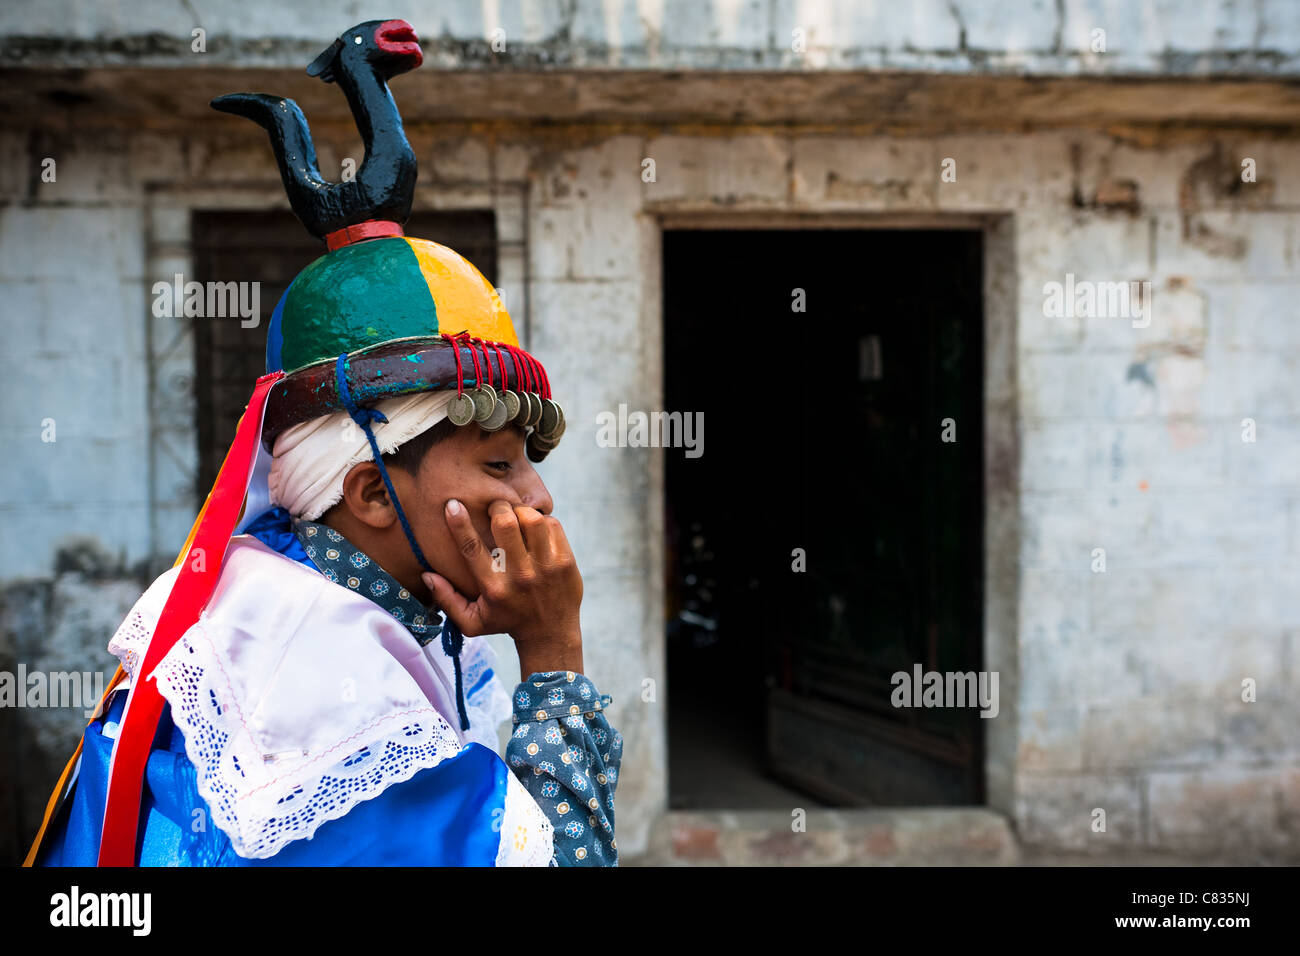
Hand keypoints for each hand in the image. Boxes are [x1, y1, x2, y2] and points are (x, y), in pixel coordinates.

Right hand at [422, 498, 583, 674]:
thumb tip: (426, 575)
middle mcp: (520, 576)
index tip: (453, 504)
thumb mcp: (471, 622)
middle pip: (506, 524)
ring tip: (516, 515)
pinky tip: (535, 528)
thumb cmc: (506, 623)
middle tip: (495, 509)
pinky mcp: (566, 562)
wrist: (551, 634)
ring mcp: (546, 568)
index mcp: (494, 588)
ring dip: (521, 511)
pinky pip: (553, 526)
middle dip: (497, 508)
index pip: (472, 549)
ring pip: (532, 520)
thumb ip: (447, 599)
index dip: (459, 524)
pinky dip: (542, 520)